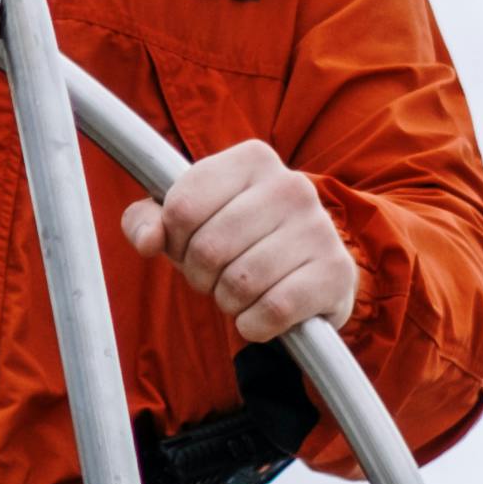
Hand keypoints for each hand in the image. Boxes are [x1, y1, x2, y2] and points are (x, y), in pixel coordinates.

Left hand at [123, 140, 357, 344]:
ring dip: (228, 302)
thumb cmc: (238, 241)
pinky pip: (273, 310)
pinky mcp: (335, 272)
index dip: (174, 241)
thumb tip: (146, 240)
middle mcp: (291, 184)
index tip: (189, 245)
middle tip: (215, 277)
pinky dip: (255, 324)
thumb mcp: (189, 221)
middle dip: (200, 276)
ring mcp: (318, 227)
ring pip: (240, 283)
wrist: (310, 272)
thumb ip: (147, 220)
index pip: (182, 208)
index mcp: (252, 159)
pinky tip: (261, 314)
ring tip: (241, 293)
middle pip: (208, 248)